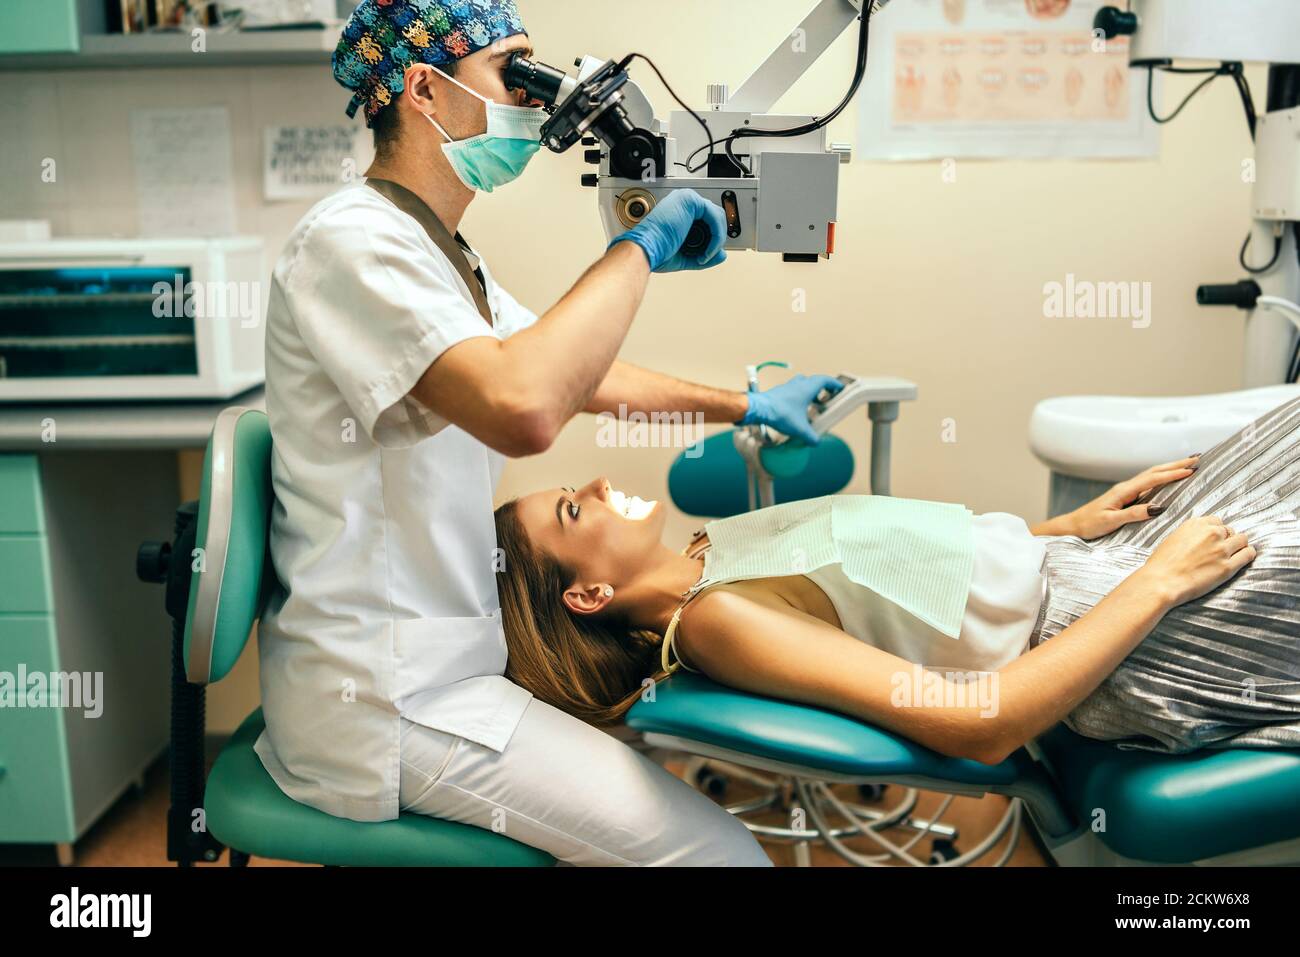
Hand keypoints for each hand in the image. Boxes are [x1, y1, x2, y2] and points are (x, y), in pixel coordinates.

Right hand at [607, 189, 727, 272]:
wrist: (645, 250)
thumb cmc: (656, 251)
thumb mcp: (686, 255)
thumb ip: (706, 254)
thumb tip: (723, 254)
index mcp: (679, 212)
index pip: (707, 221)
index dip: (712, 238)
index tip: (708, 254)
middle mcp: (683, 202)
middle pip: (714, 216)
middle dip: (717, 238)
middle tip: (709, 255)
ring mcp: (686, 199)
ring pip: (717, 216)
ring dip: (717, 239)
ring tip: (707, 254)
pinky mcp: (690, 200)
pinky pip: (715, 217)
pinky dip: (716, 236)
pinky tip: (708, 250)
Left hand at [737, 374, 844, 445]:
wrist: (759, 408)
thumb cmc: (782, 414)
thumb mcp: (800, 429)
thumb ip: (811, 437)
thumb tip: (816, 442)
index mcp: (807, 388)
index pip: (824, 380)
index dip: (834, 383)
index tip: (840, 388)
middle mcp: (798, 384)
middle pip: (812, 381)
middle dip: (820, 388)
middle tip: (824, 398)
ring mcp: (786, 387)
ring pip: (800, 384)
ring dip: (807, 391)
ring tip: (810, 404)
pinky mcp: (777, 392)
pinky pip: (790, 391)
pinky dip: (796, 397)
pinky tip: (795, 409)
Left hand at [1062, 455, 1200, 539]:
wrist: (1074, 525)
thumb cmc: (1089, 524)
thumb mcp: (1111, 521)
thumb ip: (1133, 514)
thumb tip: (1156, 508)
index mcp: (1124, 491)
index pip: (1152, 479)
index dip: (1172, 474)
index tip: (1191, 470)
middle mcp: (1126, 487)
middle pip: (1155, 471)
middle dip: (1176, 465)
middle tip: (1197, 459)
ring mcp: (1126, 491)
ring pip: (1152, 475)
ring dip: (1170, 468)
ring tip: (1188, 464)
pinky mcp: (1126, 497)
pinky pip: (1148, 483)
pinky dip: (1161, 477)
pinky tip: (1169, 478)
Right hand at [1136, 515, 1255, 607]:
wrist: (1161, 582)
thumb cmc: (1161, 564)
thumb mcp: (1173, 539)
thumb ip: (1190, 534)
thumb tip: (1199, 538)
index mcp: (1195, 524)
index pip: (1216, 521)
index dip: (1216, 530)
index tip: (1214, 538)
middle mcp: (1211, 533)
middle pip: (1229, 530)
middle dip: (1226, 538)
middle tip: (1221, 549)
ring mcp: (1221, 549)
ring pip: (1242, 539)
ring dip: (1239, 545)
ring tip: (1234, 552)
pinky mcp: (1228, 567)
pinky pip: (1248, 554)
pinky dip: (1248, 554)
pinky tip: (1244, 556)